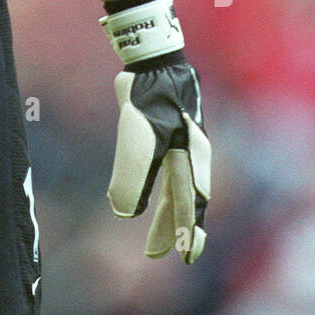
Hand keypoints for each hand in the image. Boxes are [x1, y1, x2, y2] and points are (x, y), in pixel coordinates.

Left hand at [101, 0, 210, 262]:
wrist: (148, 58)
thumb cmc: (149, 95)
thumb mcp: (140, 134)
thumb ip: (134, 173)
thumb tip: (123, 212)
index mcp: (191, 156)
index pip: (191, 201)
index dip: (187, 231)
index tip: (184, 257)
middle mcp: (188, 152)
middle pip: (184, 198)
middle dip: (177, 229)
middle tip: (166, 255)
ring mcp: (176, 141)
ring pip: (174, 187)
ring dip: (166, 214)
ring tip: (156, 241)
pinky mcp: (161, 132)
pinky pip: (161, 169)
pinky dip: (154, 190)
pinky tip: (140, 200)